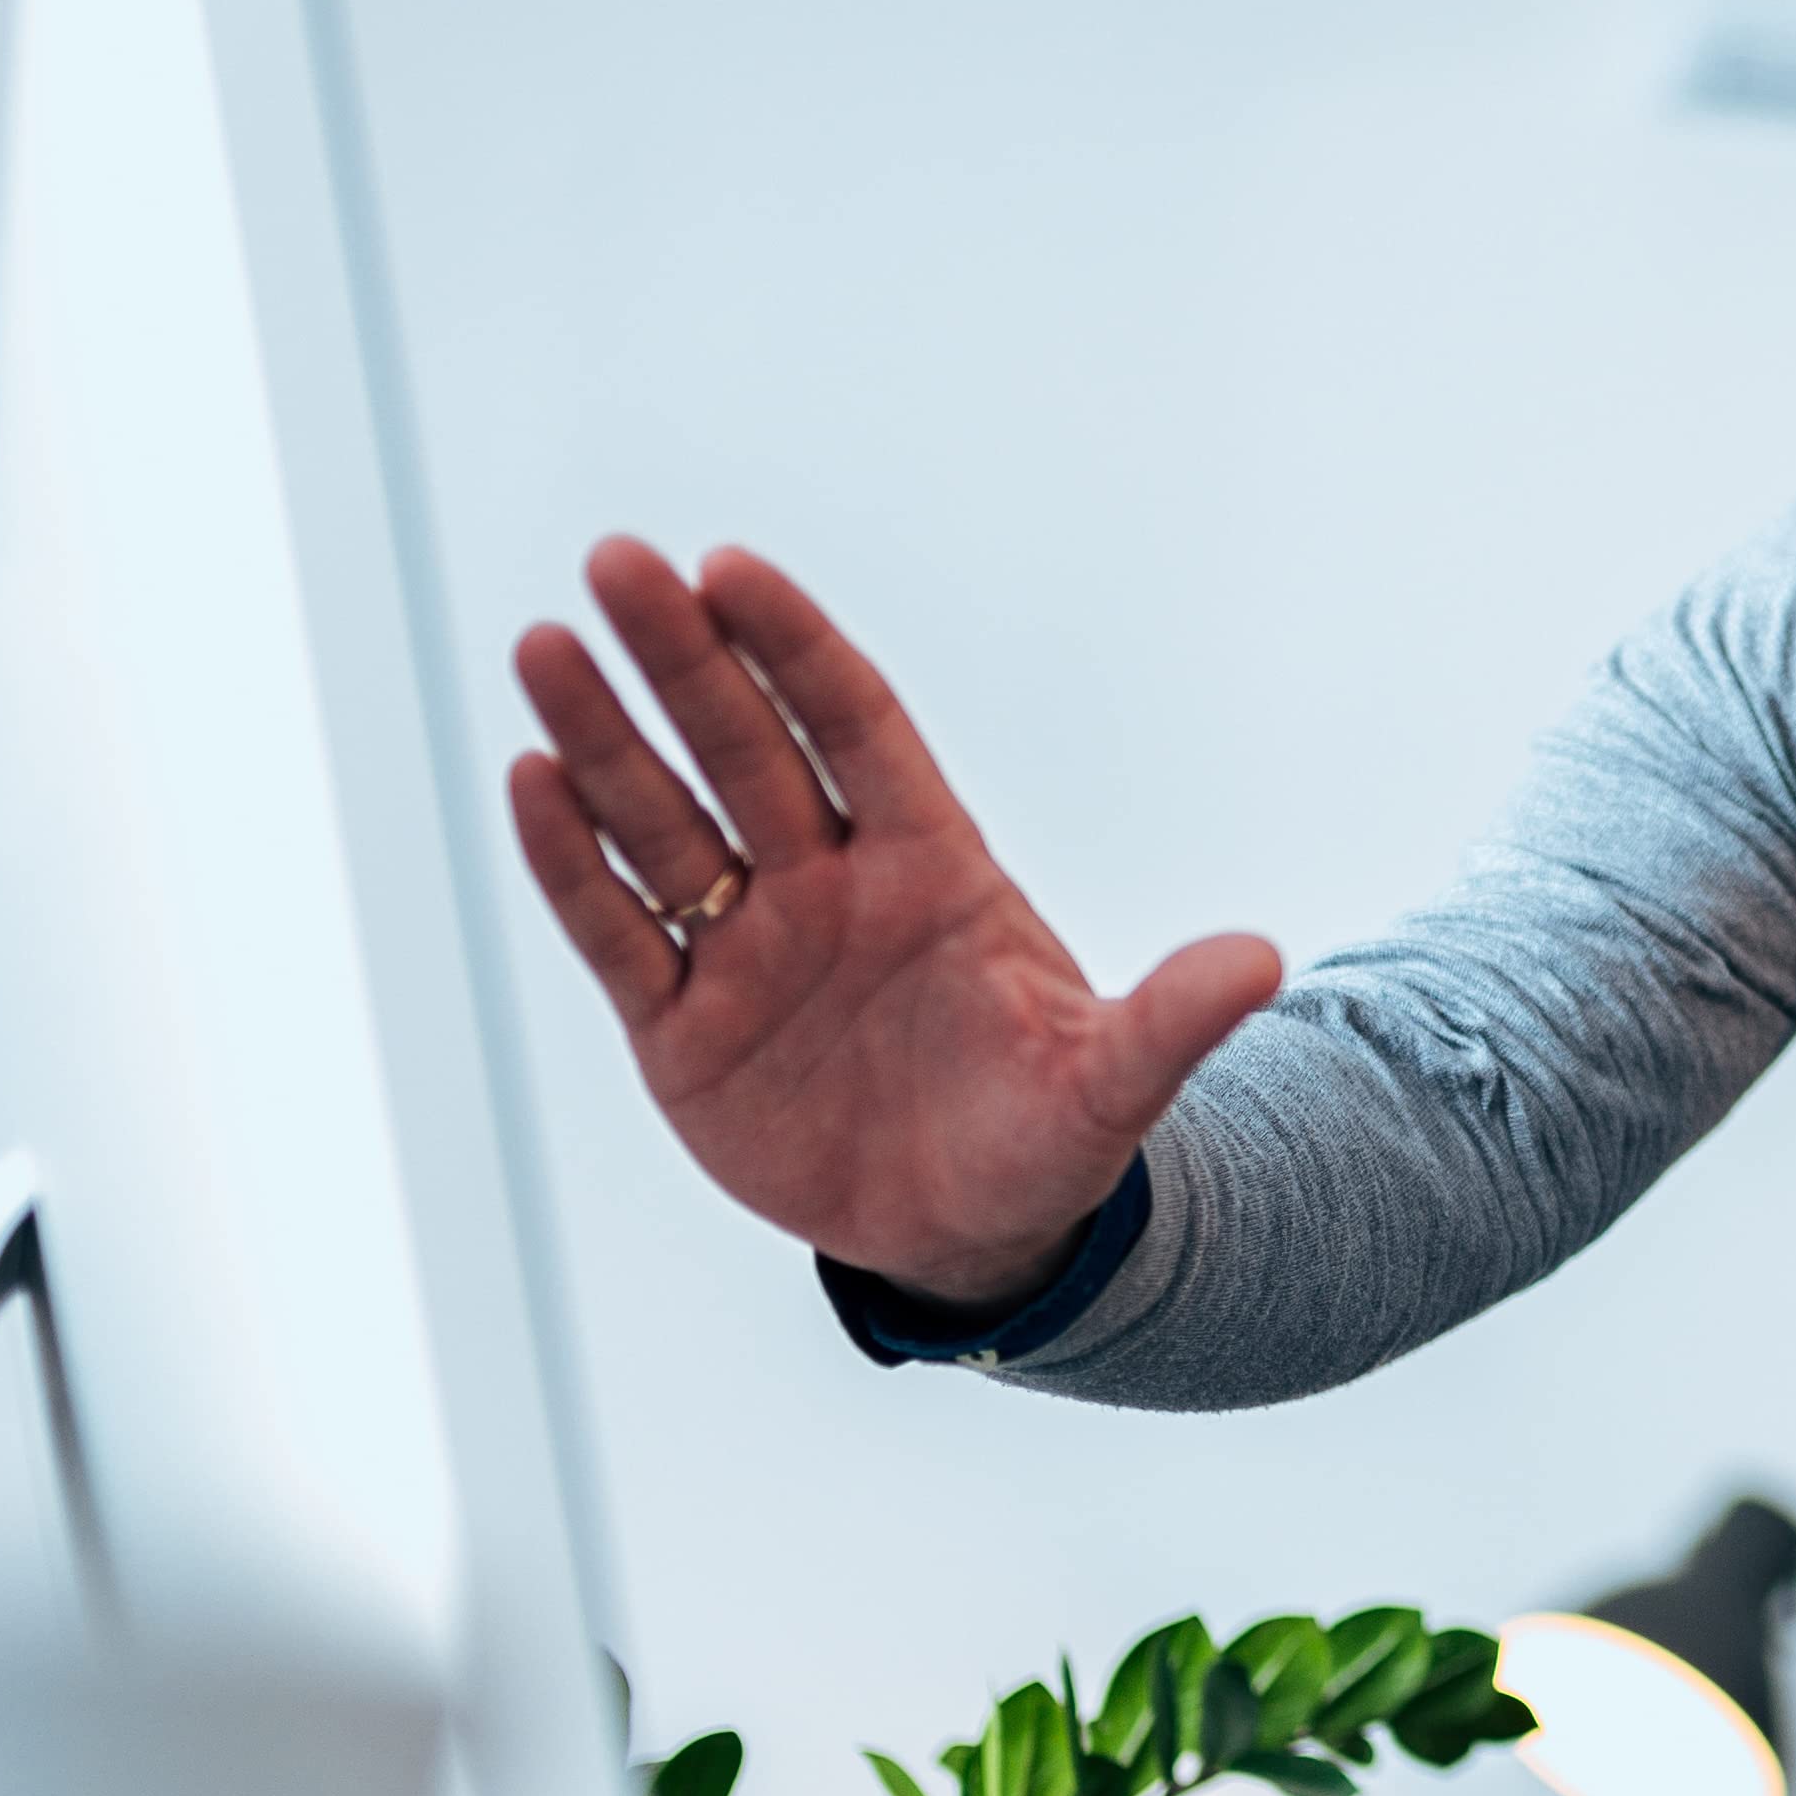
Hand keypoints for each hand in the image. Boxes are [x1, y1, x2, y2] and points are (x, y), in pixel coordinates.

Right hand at [506, 539, 1282, 1305]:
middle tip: (614, 559)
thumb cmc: (1045, 1135)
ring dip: (600, 740)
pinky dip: (570, 862)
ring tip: (541, 647)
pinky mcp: (681, 1029)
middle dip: (679, 657)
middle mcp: (827, 886)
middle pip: (743, 747)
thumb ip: (1169, 1019)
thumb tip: (1266, 965)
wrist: (973, 1235)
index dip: (794, 647)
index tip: (730, 566)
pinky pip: (616, 931)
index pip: (855, 725)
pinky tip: (528, 779)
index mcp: (930, 867)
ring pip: (662, 824)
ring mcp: (747, 952)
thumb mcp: (1111, 1083)